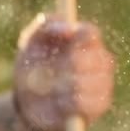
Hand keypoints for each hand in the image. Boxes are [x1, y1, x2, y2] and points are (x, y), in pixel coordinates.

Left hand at [13, 14, 115, 130]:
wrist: (27, 102)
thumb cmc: (32, 67)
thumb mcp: (32, 42)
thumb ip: (48, 26)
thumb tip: (69, 27)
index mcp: (83, 40)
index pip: (91, 33)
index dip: (80, 38)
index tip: (66, 44)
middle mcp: (98, 60)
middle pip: (98, 58)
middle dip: (75, 65)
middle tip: (57, 69)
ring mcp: (102, 82)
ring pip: (96, 82)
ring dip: (71, 86)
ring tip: (52, 89)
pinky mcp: (99, 105)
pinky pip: (91, 103)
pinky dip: (72, 103)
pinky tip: (59, 103)